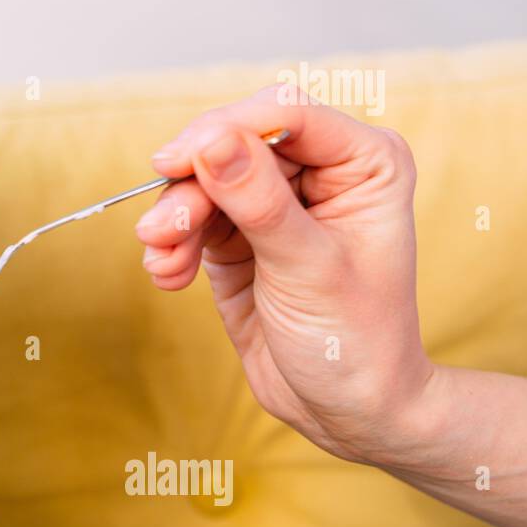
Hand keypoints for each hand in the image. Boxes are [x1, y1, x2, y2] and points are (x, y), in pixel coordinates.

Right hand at [133, 83, 435, 467]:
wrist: (346, 411)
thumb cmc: (355, 342)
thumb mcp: (308, 267)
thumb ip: (259, 200)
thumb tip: (211, 141)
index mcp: (364, 162)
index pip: (285, 115)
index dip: (226, 129)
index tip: (175, 161)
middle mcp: (320, 171)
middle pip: (231, 144)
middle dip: (190, 187)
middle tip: (161, 230)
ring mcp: (274, 202)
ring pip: (202, 180)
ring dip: (173, 220)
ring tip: (163, 261)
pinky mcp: (238, 235)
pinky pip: (190, 218)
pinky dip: (171, 245)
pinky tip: (169, 277)